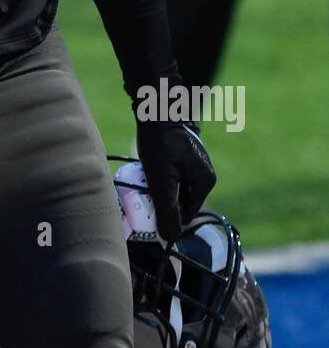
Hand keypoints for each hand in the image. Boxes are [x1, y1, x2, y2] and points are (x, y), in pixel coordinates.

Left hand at [136, 121, 215, 242]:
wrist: (155, 108)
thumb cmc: (160, 144)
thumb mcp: (161, 180)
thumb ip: (167, 209)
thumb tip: (170, 238)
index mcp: (206, 182)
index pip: (187, 214)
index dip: (168, 218)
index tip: (148, 217)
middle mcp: (204, 174)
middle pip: (181, 201)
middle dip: (162, 203)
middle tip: (142, 199)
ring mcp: (194, 163)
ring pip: (174, 189)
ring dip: (158, 191)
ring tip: (142, 184)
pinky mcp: (183, 155)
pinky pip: (171, 176)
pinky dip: (158, 178)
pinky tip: (145, 173)